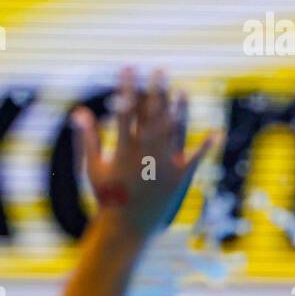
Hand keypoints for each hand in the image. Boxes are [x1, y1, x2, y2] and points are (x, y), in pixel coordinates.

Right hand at [72, 68, 215, 239]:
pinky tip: (216, 131)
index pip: (126, 110)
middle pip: (153, 114)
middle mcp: (146, 153)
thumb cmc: (106, 197)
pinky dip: (206, 145)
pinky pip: (196, 157)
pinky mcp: (180, 177)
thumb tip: (78, 112)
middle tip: (159, 69)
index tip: (129, 68)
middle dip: (155, 90)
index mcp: (124, 149)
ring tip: (181, 90)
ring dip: (179, 108)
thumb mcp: (92, 166)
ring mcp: (165, 164)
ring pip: (175, 130)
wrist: (125, 227)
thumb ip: (87, 137)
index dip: (127, 87)